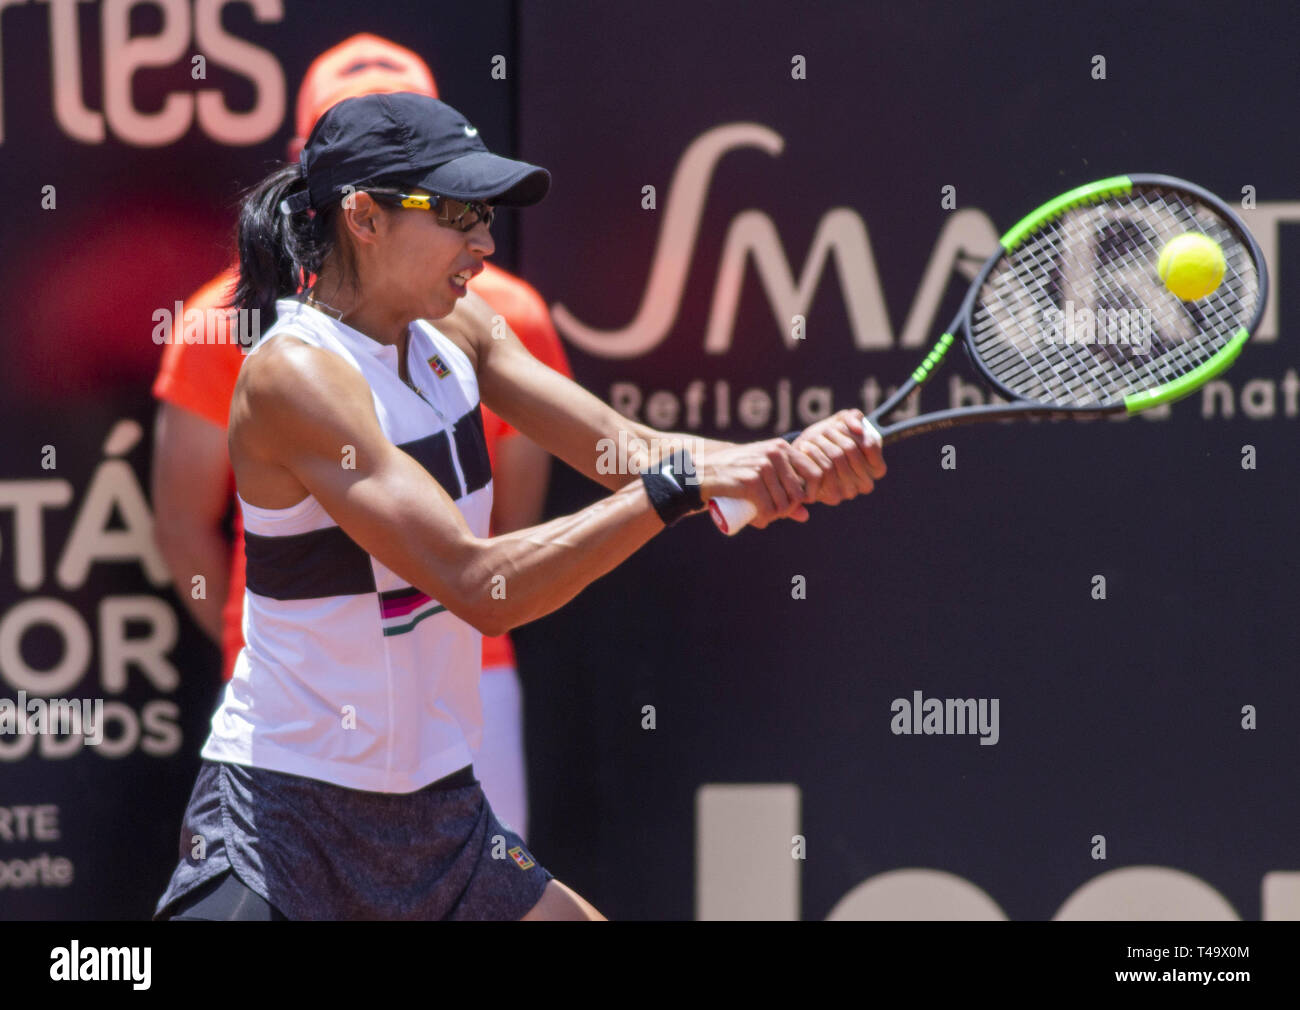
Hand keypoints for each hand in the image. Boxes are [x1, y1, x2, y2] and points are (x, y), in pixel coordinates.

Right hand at [693, 437, 821, 528]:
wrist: (702, 472)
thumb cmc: (735, 474)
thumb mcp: (761, 473)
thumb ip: (783, 489)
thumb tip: (806, 516)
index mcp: (783, 448)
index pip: (815, 474)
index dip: (809, 495)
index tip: (793, 504)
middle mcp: (776, 454)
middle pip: (799, 494)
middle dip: (789, 509)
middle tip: (773, 513)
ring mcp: (763, 466)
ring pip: (784, 504)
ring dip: (774, 516)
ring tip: (762, 516)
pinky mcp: (751, 481)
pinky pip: (768, 509)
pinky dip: (764, 520)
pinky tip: (758, 520)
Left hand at [791, 409, 885, 505]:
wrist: (807, 464)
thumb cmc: (829, 442)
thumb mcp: (842, 424)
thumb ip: (853, 418)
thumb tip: (859, 428)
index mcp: (877, 468)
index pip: (869, 444)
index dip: (853, 432)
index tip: (839, 425)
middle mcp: (867, 483)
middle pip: (850, 449)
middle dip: (835, 435)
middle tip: (823, 430)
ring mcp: (851, 492)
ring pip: (837, 457)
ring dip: (822, 443)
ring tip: (813, 437)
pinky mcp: (834, 497)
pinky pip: (824, 471)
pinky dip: (813, 455)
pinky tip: (805, 448)